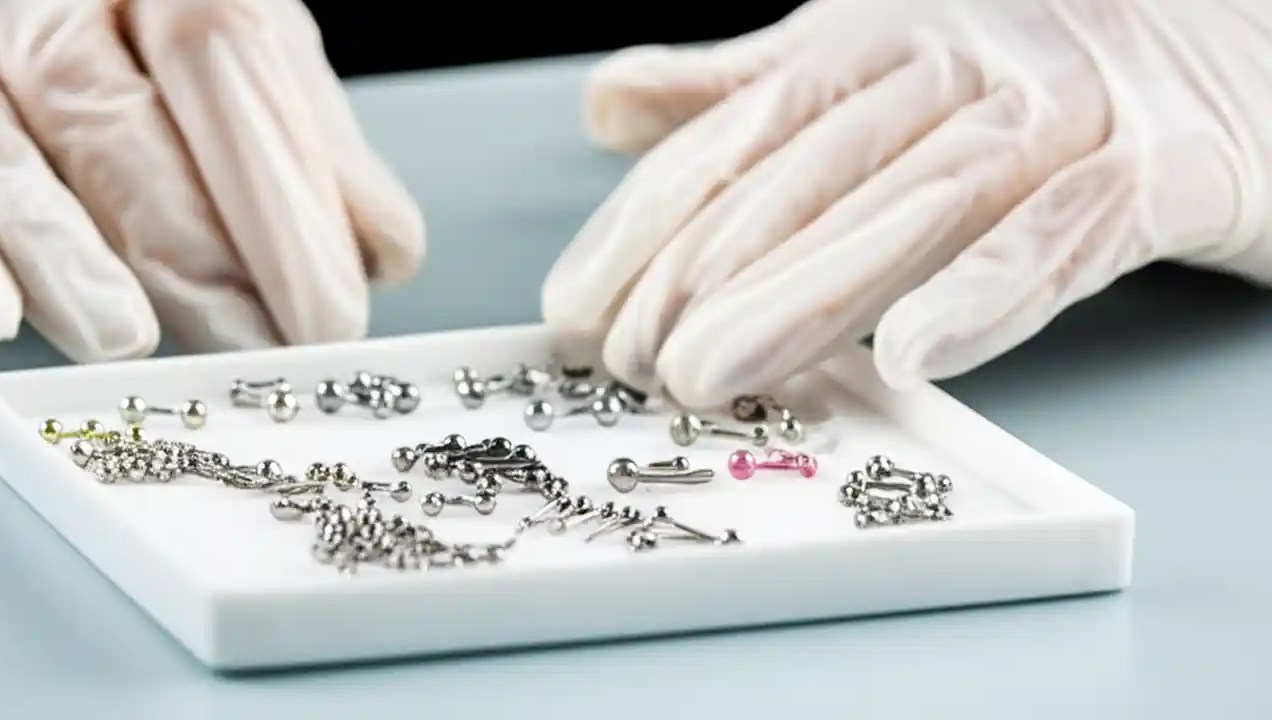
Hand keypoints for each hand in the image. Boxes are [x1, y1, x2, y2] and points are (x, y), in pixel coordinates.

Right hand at [0, 0, 424, 361]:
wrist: (80, 1)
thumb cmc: (170, 28)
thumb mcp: (263, 50)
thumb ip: (315, 139)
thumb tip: (383, 250)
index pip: (222, 63)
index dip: (275, 200)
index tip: (326, 310)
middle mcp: (56, 4)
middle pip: (120, 131)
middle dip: (200, 262)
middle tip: (258, 350)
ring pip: (15, 169)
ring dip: (79, 268)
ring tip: (132, 338)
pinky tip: (9, 317)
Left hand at [543, 0, 1271, 406]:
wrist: (1252, 40)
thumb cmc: (1052, 71)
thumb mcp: (881, 60)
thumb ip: (747, 92)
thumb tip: (610, 105)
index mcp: (885, 33)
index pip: (744, 135)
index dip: (651, 221)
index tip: (581, 308)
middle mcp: (968, 57)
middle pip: (814, 173)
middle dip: (707, 271)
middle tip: (628, 363)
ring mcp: (1072, 107)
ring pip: (921, 200)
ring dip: (810, 293)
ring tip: (713, 376)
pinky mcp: (1178, 164)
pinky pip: (1077, 227)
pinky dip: (995, 286)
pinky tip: (918, 355)